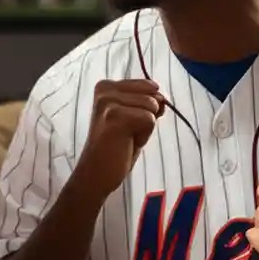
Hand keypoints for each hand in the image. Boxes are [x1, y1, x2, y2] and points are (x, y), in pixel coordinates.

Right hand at [74, 80, 165, 199]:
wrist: (96, 173)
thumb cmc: (115, 147)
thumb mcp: (134, 118)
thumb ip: (147, 103)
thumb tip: (162, 98)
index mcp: (106, 86)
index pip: (149, 86)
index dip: (146, 109)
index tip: (126, 124)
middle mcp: (105, 89)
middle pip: (152, 95)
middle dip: (146, 118)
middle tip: (125, 133)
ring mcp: (108, 101)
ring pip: (152, 107)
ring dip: (144, 128)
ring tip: (124, 138)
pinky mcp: (114, 116)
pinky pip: (149, 120)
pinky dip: (143, 136)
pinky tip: (124, 143)